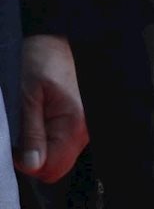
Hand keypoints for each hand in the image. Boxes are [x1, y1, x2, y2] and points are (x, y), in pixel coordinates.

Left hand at [17, 33, 86, 181]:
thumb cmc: (40, 60)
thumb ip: (31, 133)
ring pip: (55, 155)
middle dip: (32, 155)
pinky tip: (37, 116)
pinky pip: (57, 143)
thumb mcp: (26, 97)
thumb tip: (31, 165)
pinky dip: (42, 136)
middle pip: (55, 166)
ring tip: (29, 116)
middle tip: (20, 127)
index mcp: (74, 125)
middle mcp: (83, 130)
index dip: (27, 163)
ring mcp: (81, 127)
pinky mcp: (75, 122)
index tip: (14, 144)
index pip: (52, 169)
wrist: (51, 39)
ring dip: (36, 143)